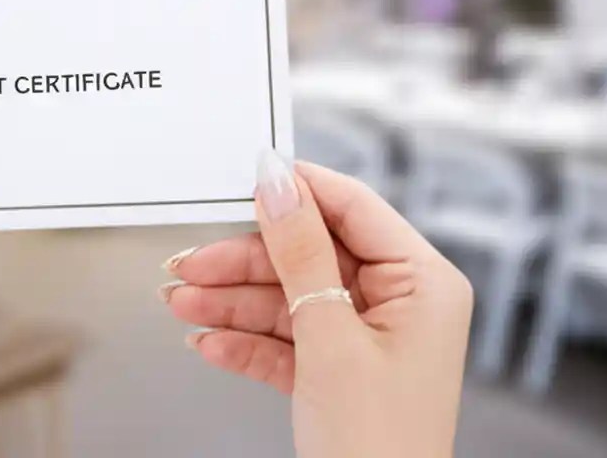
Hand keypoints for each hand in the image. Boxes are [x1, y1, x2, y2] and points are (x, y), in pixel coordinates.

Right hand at [160, 152, 473, 457]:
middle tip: (190, 265)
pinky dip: (245, 342)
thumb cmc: (380, 446)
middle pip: (309, 256)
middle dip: (243, 265)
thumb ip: (300, 255)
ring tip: (183, 305)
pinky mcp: (338, 368)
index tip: (247, 175)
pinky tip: (208, 343)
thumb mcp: (331, 337)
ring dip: (231, 304)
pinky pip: (286, 339)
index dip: (298, 191)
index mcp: (424, 283)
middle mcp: (400, 303)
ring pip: (289, 298)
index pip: (354, 209)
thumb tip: (278, 187)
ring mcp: (367, 337)